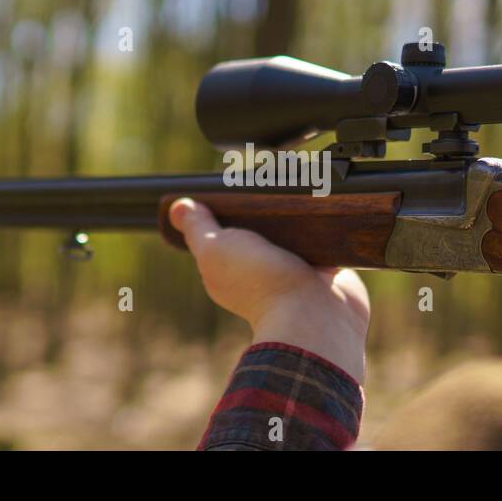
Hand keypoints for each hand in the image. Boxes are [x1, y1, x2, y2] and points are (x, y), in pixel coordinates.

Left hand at [167, 198, 370, 382]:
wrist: (315, 314)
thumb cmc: (262, 281)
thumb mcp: (216, 248)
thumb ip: (198, 228)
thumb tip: (177, 207)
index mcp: (229, 270)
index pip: (224, 233)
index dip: (228, 211)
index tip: (237, 189)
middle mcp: (260, 273)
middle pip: (260, 231)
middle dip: (265, 212)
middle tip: (271, 186)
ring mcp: (294, 274)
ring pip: (293, 236)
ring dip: (296, 219)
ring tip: (298, 193)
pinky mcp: (324, 274)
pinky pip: (323, 245)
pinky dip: (323, 232)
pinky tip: (323, 214)